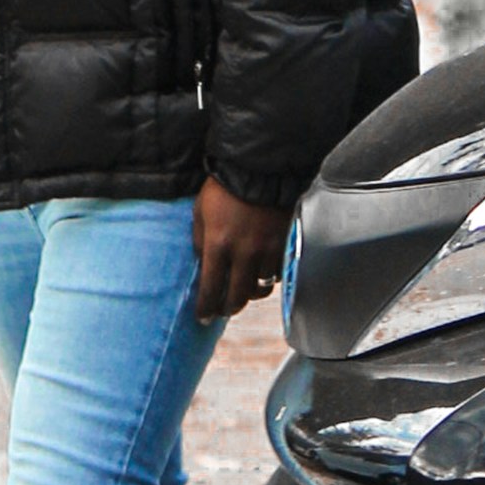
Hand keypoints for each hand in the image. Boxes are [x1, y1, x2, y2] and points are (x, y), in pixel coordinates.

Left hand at [192, 176, 290, 324]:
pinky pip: (276, 274)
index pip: (210, 289)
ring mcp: (267, 250)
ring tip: (243, 292)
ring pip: (259, 289)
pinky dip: (268, 279)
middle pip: (237, 296)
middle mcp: (243, 253)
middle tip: (223, 309)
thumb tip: (202, 264)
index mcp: (217, 244)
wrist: (260, 167)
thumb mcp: (200, 212)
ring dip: (249, 294)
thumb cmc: (224, 187)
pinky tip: (261, 274)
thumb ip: (200, 241)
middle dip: (227, 308)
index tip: (203, 317)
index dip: (206, 308)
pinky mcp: (285, 245)